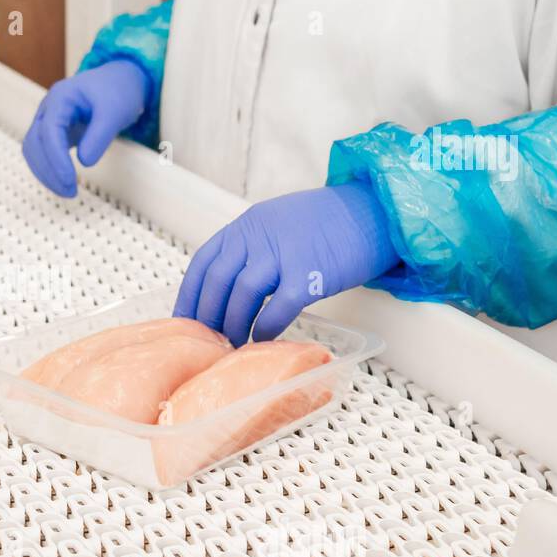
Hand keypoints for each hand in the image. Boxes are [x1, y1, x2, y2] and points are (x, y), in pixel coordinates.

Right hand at [21, 59, 147, 197]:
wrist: (119, 82)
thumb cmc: (117, 91)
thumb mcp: (115, 111)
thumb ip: (99, 136)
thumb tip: (84, 162)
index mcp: (60, 97)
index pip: (49, 132)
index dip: (56, 159)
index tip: (69, 179)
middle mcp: (48, 108)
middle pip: (34, 144)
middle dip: (49, 171)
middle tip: (70, 192)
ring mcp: (47, 120)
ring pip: (32, 151)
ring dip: (45, 173)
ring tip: (68, 191)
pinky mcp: (52, 132)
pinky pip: (41, 154)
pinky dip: (48, 170)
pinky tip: (63, 182)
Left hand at [174, 182, 399, 342]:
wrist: (373, 211)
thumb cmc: (327, 223)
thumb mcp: (276, 224)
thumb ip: (249, 250)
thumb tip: (225, 291)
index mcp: (246, 226)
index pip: (203, 264)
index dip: (189, 296)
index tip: (182, 322)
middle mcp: (259, 237)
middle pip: (218, 282)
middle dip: (208, 317)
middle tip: (209, 342)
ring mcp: (284, 254)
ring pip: (243, 296)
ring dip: (234, 326)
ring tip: (234, 345)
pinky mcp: (311, 274)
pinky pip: (279, 308)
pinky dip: (266, 328)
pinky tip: (263, 340)